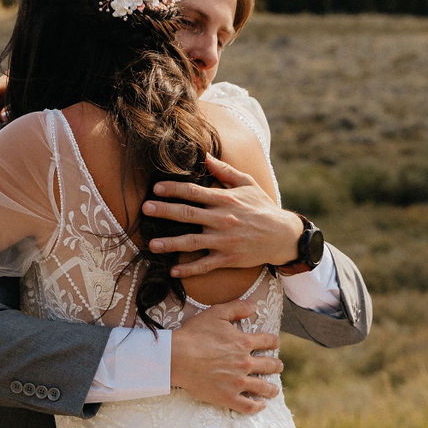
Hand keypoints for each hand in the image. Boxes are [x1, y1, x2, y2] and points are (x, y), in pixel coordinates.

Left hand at [143, 153, 302, 277]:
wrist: (282, 235)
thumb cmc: (262, 207)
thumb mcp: (247, 184)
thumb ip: (225, 171)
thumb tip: (205, 156)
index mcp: (225, 200)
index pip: (194, 192)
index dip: (174, 189)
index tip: (156, 188)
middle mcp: (222, 219)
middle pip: (188, 214)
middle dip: (164, 211)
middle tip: (145, 209)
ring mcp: (224, 241)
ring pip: (192, 242)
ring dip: (171, 243)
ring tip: (151, 245)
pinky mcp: (229, 259)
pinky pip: (205, 265)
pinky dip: (189, 269)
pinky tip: (173, 270)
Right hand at [169, 301, 281, 414]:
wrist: (177, 357)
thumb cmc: (194, 334)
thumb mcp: (216, 314)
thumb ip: (237, 307)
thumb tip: (254, 306)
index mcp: (244, 342)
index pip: (267, 341)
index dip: (273, 342)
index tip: (275, 344)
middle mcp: (245, 363)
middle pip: (269, 365)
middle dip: (276, 365)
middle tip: (278, 366)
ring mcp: (238, 382)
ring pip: (263, 387)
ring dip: (272, 388)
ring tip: (274, 390)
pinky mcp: (228, 397)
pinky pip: (248, 406)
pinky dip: (257, 406)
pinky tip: (261, 405)